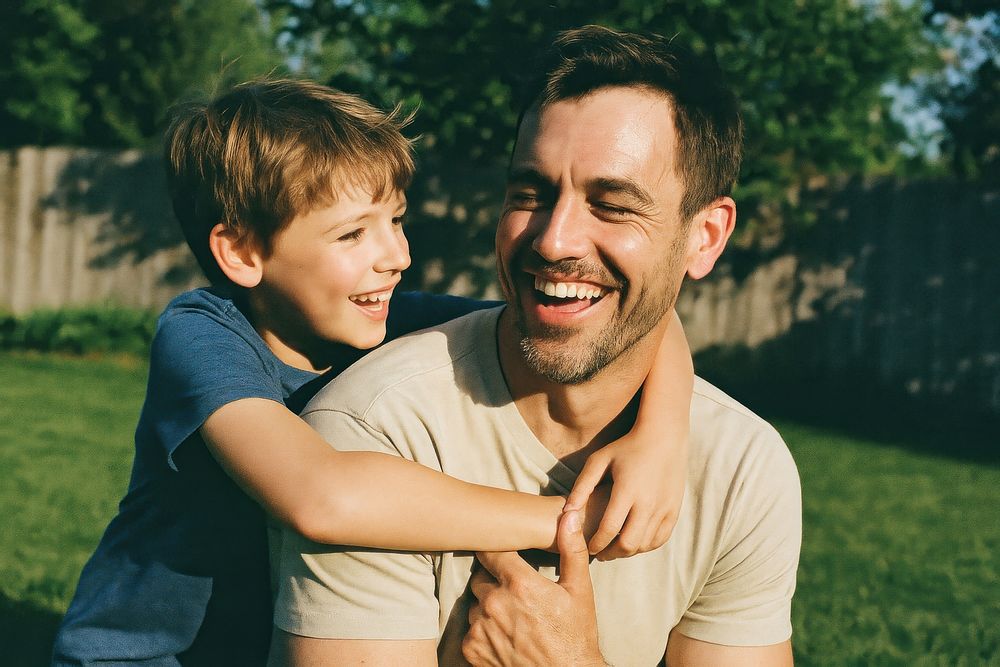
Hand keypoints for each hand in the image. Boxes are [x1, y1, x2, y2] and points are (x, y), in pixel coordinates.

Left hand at [462, 510, 604, 666]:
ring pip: (475, 604)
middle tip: (517, 595)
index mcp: (520, 584)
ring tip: (513, 618)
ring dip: (488, 607)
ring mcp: (480, 628)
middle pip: (481, 577)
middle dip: (495, 582)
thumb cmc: (575, 635)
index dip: (497, 552)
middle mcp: (494, 603)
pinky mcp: (471, 649)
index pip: (491, 551)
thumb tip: (569, 515)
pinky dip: (482, 631)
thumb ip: (572, 549)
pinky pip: (470, 629)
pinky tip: (504, 636)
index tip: (504, 556)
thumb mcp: (580, 590)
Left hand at [565, 431, 686, 560]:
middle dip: (611, 553)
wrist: (663, 437)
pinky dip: (645, 546)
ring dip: (627, 551)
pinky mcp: (675, 510)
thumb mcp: (599, 461)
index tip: (588, 548)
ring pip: (645, 545)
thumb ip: (582, 486)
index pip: (609, 529)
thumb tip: (566, 512)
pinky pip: (660, 539)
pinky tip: (633, 542)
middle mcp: (648, 502)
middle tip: (600, 553)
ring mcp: (664, 508)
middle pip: (628, 543)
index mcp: (627, 490)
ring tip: (614, 548)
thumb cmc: (626, 447)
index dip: (596, 544)